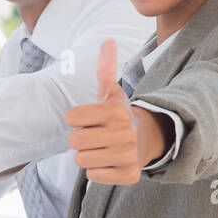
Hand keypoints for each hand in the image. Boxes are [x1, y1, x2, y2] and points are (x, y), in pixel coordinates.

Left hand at [66, 39, 161, 184]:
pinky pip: (93, 176)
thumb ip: (105, 69)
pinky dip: (97, 171)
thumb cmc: (119, 115)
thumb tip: (107, 41)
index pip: (71, 118)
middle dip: (80, 139)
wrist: (147, 140)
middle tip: (96, 135)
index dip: (77, 119)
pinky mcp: (129, 176)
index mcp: (116, 112)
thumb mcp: (111, 92)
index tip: (91, 119)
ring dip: (87, 155)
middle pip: (74, 141)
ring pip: (81, 160)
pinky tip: (109, 161)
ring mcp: (128, 156)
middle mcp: (124, 134)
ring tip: (102, 148)